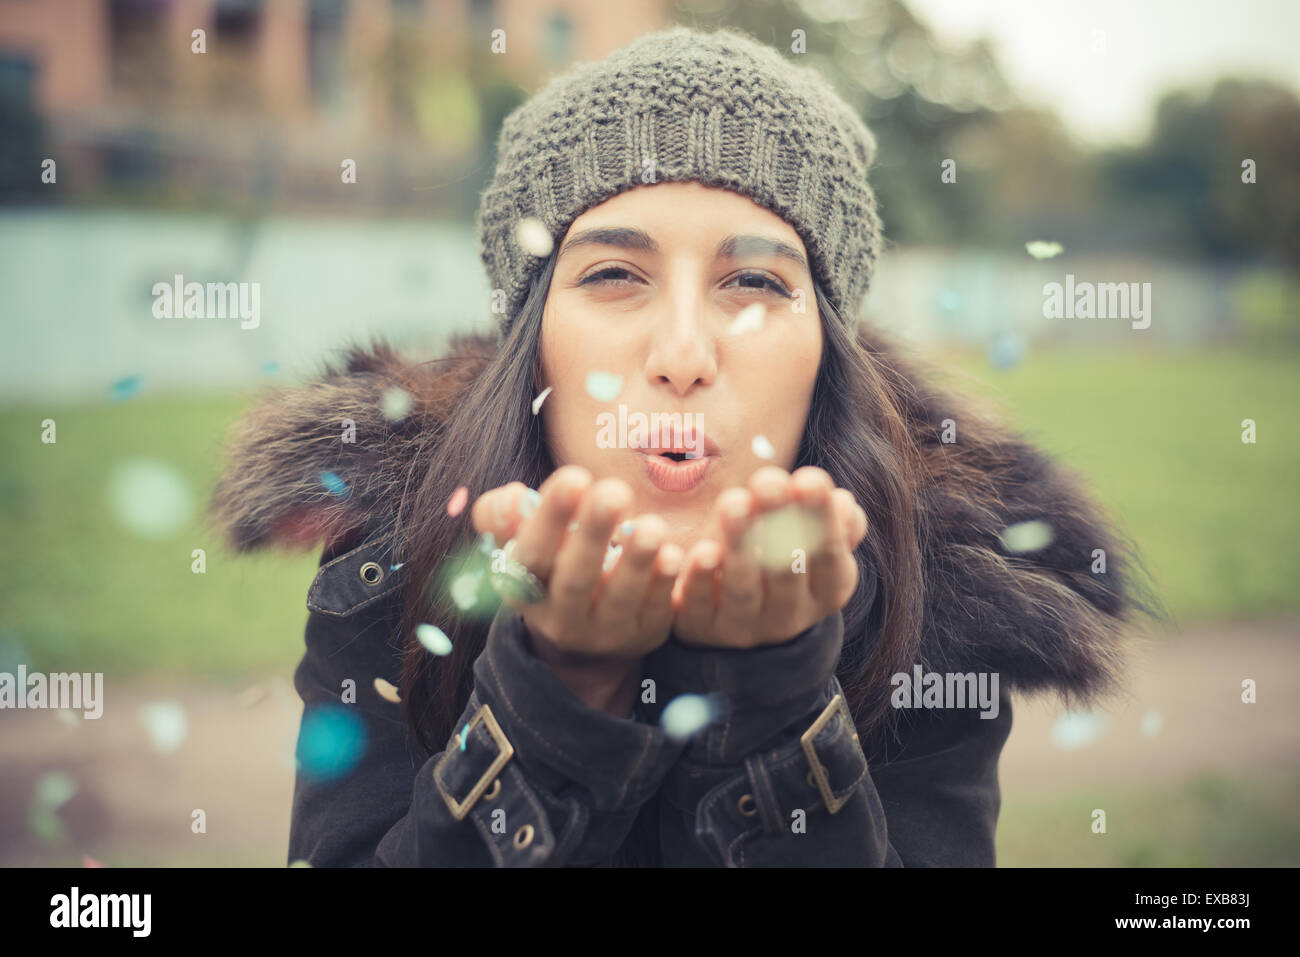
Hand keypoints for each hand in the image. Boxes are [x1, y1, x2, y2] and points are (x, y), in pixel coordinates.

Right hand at [470, 466, 683, 711]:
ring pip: (619, 599)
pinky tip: (674, 556)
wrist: (586, 632)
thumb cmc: (553, 564)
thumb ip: (505, 516)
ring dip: (636, 562)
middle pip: (575, 580)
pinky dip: (664, 584)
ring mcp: (605, 632)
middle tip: (614, 492)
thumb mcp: (520, 545)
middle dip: (594, 535)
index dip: (549, 520)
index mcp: (523, 590)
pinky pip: (656, 611)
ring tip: (653, 526)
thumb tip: (511, 497)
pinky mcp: (644, 634)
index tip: (574, 476)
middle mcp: (561, 618)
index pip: (530, 557)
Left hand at [670, 466, 867, 649]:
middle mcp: (789, 616)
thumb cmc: (780, 557)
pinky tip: (703, 549)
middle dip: (778, 523)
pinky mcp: (702, 629)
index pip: (831, 557)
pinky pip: (699, 606)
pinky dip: (701, 578)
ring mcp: (744, 627)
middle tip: (767, 482)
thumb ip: (832, 521)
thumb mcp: (814, 542)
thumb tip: (843, 503)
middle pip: (786, 570)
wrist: (732, 614)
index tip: (809, 479)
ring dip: (739, 543)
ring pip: (743, 588)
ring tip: (734, 501)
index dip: (822, 519)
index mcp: (827, 592)